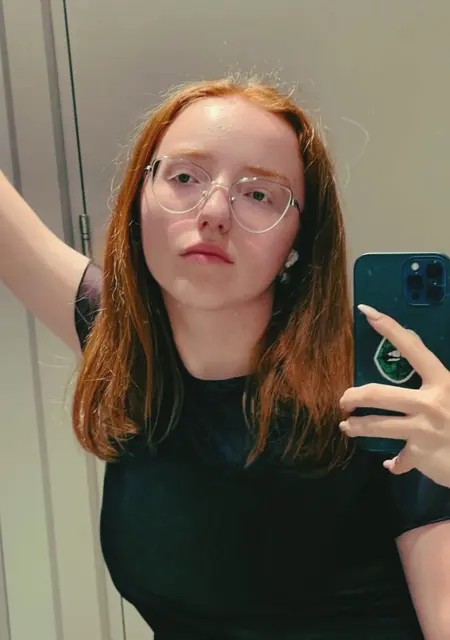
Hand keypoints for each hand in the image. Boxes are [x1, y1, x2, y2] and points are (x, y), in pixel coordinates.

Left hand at [339, 304, 449, 487]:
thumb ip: (435, 377)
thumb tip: (411, 346)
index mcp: (442, 381)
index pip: (412, 348)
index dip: (389, 328)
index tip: (366, 312)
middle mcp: (430, 403)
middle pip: (379, 394)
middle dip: (353, 396)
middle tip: (344, 400)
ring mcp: (424, 430)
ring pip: (377, 426)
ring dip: (356, 426)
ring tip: (347, 426)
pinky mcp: (421, 455)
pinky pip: (399, 460)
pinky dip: (394, 463)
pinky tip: (390, 463)